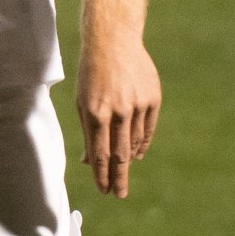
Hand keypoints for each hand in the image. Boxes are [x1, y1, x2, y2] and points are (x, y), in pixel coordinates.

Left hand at [75, 34, 161, 198]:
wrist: (113, 41)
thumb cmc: (92, 73)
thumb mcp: (82, 102)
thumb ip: (87, 133)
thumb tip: (88, 162)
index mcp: (96, 112)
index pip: (100, 153)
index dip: (102, 175)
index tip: (104, 190)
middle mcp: (118, 111)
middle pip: (120, 154)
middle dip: (118, 177)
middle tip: (118, 194)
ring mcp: (138, 104)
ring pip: (135, 142)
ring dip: (129, 160)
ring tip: (123, 172)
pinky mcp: (152, 98)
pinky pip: (148, 129)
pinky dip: (143, 143)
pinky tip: (138, 154)